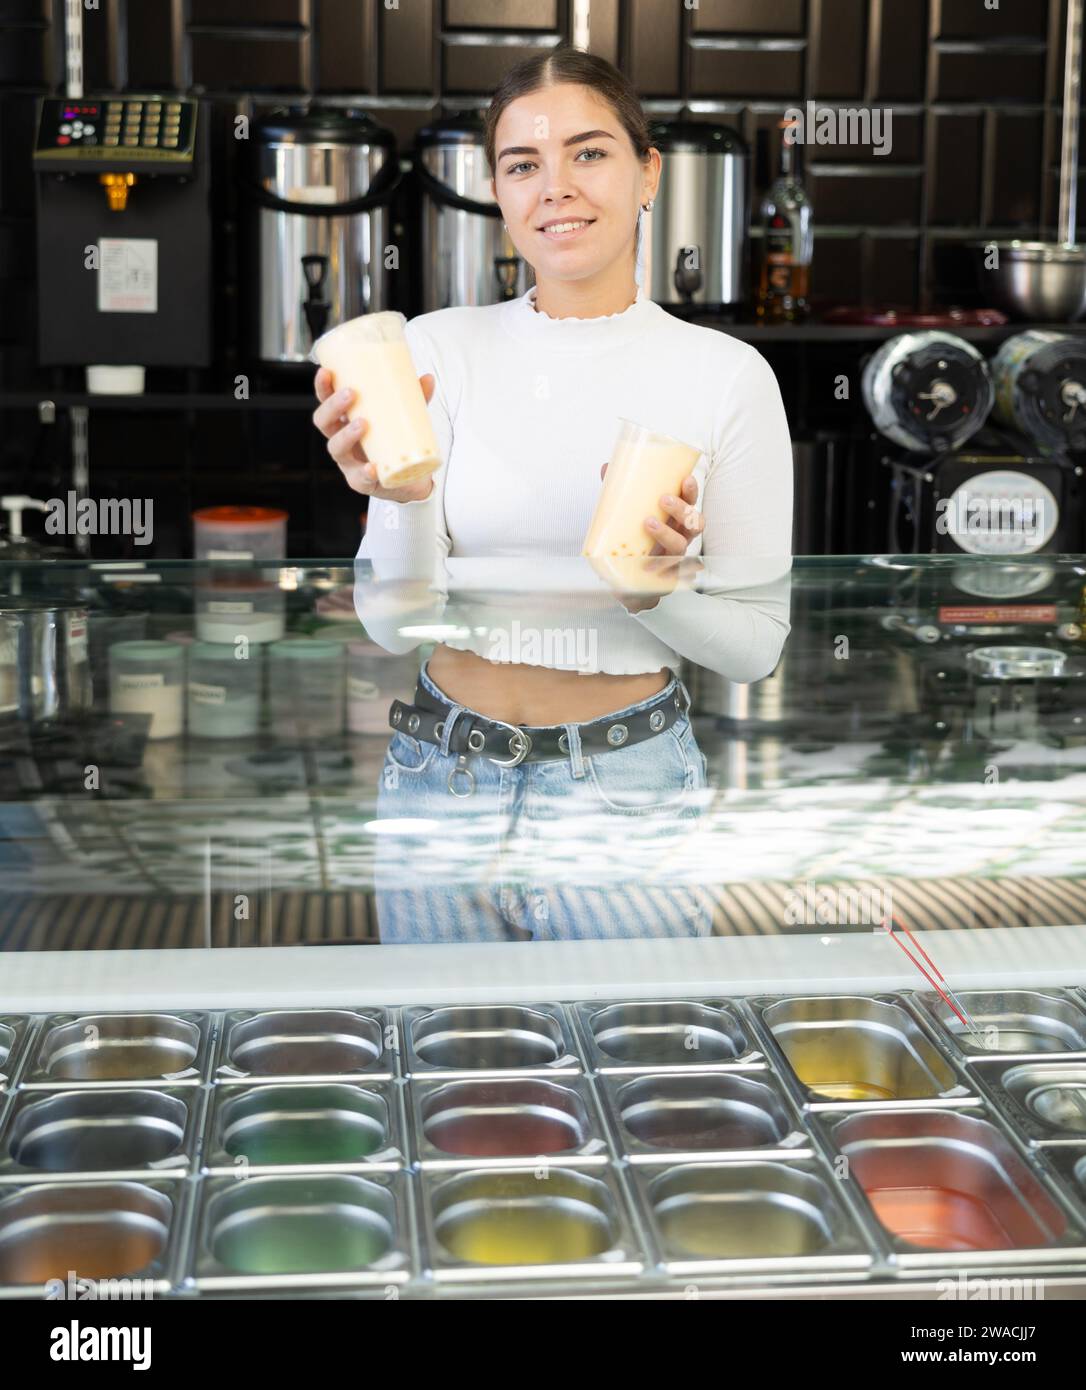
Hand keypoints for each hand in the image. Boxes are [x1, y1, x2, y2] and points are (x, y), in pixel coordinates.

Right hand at [313, 367, 435, 503]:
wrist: (411, 480)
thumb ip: (415, 399)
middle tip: (351, 394)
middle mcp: (341, 441)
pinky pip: (359, 479)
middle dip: (333, 407)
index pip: (326, 402)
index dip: (322, 387)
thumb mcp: (405, 418)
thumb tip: (428, 379)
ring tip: (363, 424)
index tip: (327, 372)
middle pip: (324, 423)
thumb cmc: (397, 444)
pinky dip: (364, 473)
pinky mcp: (362, 483)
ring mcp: (349, 463)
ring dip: (346, 435)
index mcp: (345, 421)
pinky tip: (371, 467)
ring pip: (337, 448)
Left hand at [595, 466, 702, 610]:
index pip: (691, 503)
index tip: (686, 479)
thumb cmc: (632, 544)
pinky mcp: (664, 578)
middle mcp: (680, 538)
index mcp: (675, 520)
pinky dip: (658, 565)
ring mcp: (673, 559)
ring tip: (648, 523)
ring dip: (667, 532)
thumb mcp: (625, 517)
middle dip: (681, 509)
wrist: (628, 583)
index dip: (691, 491)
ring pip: (681, 544)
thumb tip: (607, 467)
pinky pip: (668, 572)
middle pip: (694, 522)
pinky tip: (647, 563)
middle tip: (663, 500)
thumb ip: (618, 493)